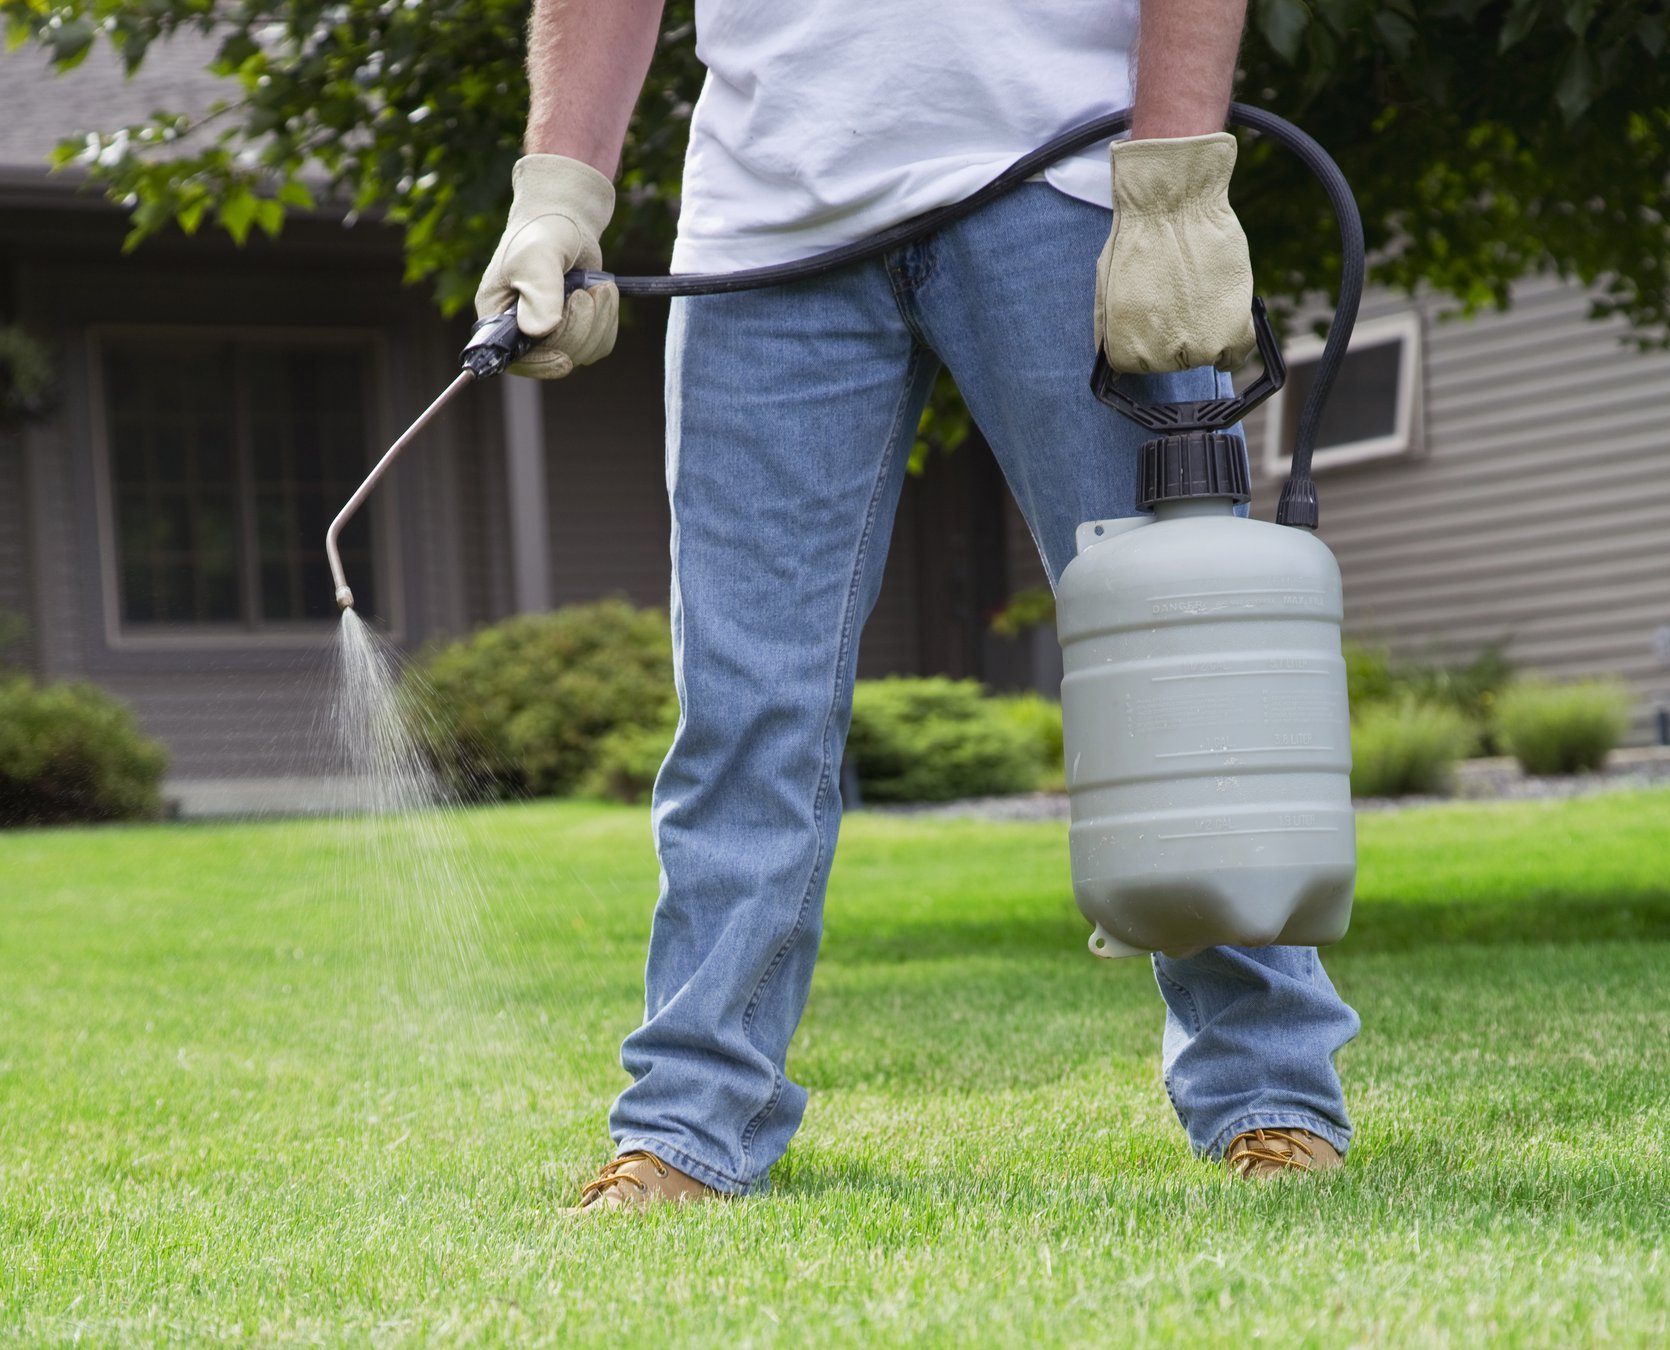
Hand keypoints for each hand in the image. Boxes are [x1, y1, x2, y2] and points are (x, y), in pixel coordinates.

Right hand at [475, 154, 619, 378]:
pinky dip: (608, 319)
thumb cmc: (542, 234)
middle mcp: (523, 332)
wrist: (565, 222)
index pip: (516, 361)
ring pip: (584, 353)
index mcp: (498, 318)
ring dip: (599, 320)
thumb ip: (540, 291)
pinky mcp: (577, 329)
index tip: (565, 359)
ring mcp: (552, 334)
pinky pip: (600, 344)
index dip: (542, 365)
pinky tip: (601, 292)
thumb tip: (541, 331)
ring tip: (596, 288)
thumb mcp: (537, 258)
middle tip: (585, 294)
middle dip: (580, 328)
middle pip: (558, 358)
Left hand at [1094, 132, 1255, 373]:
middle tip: (1177, 300)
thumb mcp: (1108, 291)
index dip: (1146, 340)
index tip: (1151, 316)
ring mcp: (1198, 347)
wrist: (1173, 205)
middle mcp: (1160, 357)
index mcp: (1124, 350)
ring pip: (1204, 357)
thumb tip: (1113, 367)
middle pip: (1172, 363)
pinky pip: (1236, 354)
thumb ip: (1110, 332)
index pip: (1137, 368)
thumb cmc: (1138, 242)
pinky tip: (1226, 328)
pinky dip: (1233, 345)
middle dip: (1175, 336)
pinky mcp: (1233, 329)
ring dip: (1204, 334)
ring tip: (1198, 297)